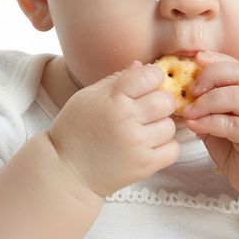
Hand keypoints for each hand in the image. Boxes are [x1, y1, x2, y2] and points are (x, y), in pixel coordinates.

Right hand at [47, 61, 180, 197]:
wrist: (66, 172)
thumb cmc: (74, 131)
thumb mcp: (87, 97)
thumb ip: (116, 79)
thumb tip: (142, 65)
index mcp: (112, 99)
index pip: (150, 76)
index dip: (152, 77)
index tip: (147, 84)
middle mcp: (127, 120)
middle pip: (165, 101)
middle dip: (160, 101)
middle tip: (147, 109)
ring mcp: (137, 145)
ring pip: (170, 125)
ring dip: (161, 126)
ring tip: (144, 130)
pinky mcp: (145, 166)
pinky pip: (173, 150)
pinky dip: (165, 146)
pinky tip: (149, 145)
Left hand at [181, 52, 238, 198]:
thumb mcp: (228, 122)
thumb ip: (213, 107)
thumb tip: (184, 95)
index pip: (238, 64)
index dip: (215, 59)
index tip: (195, 60)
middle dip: (211, 76)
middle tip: (190, 89)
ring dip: (208, 101)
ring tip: (190, 110)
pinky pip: (234, 124)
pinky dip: (210, 122)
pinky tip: (196, 125)